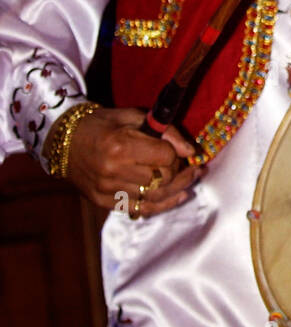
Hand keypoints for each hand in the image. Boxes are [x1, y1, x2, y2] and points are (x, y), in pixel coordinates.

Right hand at [46, 106, 198, 215]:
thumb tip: (191, 152)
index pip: (166, 157)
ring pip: (156, 196)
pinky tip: (177, 197)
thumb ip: (165, 132)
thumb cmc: (102, 124)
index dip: (176, 154)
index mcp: (121, 146)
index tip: (175, 150)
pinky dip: (163, 205)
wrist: (64, 141)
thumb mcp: (133, 117)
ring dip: (176, 188)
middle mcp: (113, 171)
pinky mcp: (104, 202)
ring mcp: (107, 189)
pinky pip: (141, 209)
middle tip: (185, 166)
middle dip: (178, 171)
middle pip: (163, 178)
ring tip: (189, 180)